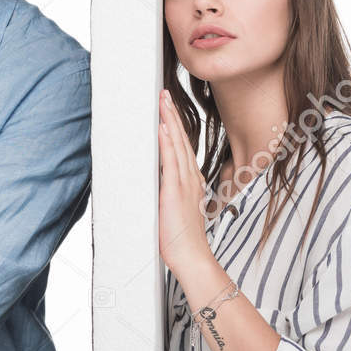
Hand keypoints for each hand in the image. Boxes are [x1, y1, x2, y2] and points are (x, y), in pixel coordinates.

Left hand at [158, 89, 214, 276]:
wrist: (191, 256)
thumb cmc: (183, 239)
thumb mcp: (176, 210)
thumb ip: (171, 194)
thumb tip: (159, 185)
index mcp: (191, 182)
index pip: (183, 148)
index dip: (177, 127)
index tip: (170, 110)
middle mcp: (190, 178)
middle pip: (182, 140)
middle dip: (173, 115)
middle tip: (165, 94)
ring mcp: (184, 183)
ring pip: (177, 145)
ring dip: (170, 121)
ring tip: (163, 101)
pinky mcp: (174, 191)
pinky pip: (170, 161)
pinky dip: (167, 142)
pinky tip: (163, 127)